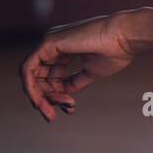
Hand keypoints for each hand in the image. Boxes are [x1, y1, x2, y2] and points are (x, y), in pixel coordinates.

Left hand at [18, 11, 137, 121]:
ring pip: (31, 75)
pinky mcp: (47, 43)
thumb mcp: (92, 72)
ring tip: (54, 110)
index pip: (51, 76)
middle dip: (46, 98)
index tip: (70, 109)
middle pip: (40, 77)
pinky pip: (28, 69)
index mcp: (65, 50)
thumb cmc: (115, 51)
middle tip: (54, 114)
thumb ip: (76, 82)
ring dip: (39, 96)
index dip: (56, 95)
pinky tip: (40, 101)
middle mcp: (53, 46)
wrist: (124, 37)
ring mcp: (49, 43)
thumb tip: (65, 94)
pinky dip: (31, 87)